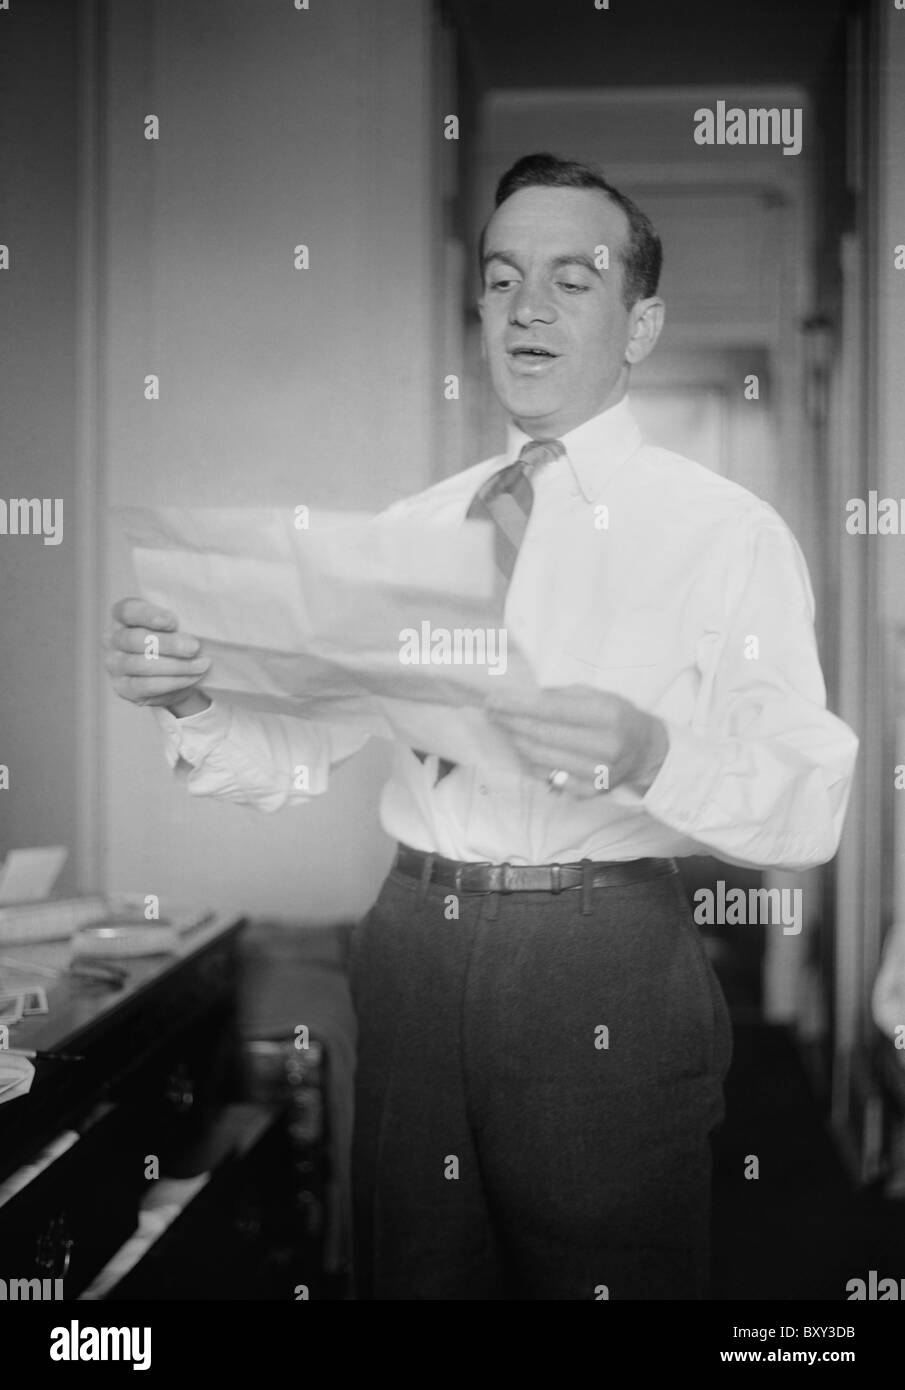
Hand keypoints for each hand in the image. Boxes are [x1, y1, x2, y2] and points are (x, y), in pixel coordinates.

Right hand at [104, 598, 211, 715]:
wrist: (176, 672)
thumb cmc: (176, 638)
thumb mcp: (177, 624)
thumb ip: (180, 620)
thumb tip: (195, 626)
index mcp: (123, 615)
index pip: (129, 610)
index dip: (149, 615)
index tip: (173, 622)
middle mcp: (113, 638)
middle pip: (135, 640)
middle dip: (168, 644)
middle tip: (194, 647)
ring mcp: (114, 664)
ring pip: (142, 664)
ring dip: (176, 666)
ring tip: (201, 665)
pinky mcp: (123, 687)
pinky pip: (147, 685)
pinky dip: (174, 682)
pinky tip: (193, 677)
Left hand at [486, 685, 667, 796]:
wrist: (644, 751)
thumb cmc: (615, 716)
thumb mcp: (597, 695)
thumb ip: (561, 696)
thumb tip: (518, 699)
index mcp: (608, 716)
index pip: (551, 710)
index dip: (517, 705)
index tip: (493, 699)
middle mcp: (604, 747)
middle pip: (541, 734)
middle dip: (509, 721)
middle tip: (490, 710)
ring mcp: (596, 774)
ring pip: (538, 757)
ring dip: (515, 739)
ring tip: (503, 725)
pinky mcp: (587, 792)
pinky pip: (545, 775)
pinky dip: (528, 760)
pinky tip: (522, 746)